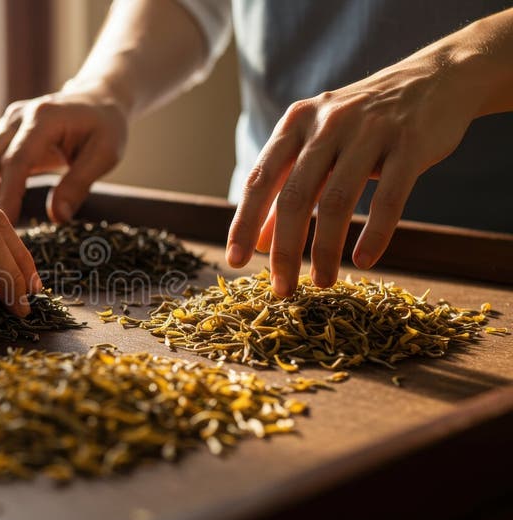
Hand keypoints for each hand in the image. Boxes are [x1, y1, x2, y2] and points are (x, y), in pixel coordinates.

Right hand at [0, 89, 127, 222]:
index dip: (8, 195)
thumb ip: (79, 184)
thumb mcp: (105, 154)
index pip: (16, 161)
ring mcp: (4, 123)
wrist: (95, 100)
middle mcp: (17, 117)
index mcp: (44, 118)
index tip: (7, 225)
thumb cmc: (104, 128)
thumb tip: (57, 217)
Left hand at [226, 43, 486, 295]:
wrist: (435, 79)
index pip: (260, 179)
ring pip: (336, 201)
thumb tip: (257, 243)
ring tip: (322, 282)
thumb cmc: (364, 123)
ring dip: (325, 249)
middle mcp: (327, 123)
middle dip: (285, 249)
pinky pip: (389, 198)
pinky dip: (375, 234)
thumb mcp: (318, 145)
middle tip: (282, 289)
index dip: (244, 223)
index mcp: (296, 122)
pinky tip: (364, 262)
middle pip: (294, 197)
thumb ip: (287, 189)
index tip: (235, 262)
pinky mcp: (410, 143)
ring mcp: (370, 131)